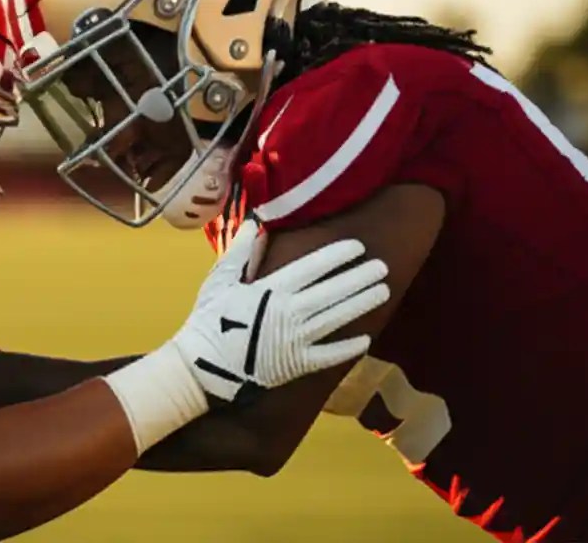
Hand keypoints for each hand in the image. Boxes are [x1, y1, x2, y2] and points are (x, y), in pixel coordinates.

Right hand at [170, 219, 389, 403]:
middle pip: (334, 290)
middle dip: (361, 277)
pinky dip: (349, 347)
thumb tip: (256, 221)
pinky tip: (366, 338)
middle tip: (382, 266)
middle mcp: (291, 311)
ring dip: (362, 303)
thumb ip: (241, 250)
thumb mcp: (220, 279)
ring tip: (383, 291)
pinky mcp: (298, 364)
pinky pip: (331, 355)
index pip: (314, 266)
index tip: (358, 246)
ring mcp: (298, 339)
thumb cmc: (210, 319)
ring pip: (338, 317)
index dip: (339, 255)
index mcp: (273, 288)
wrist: (203, 365)